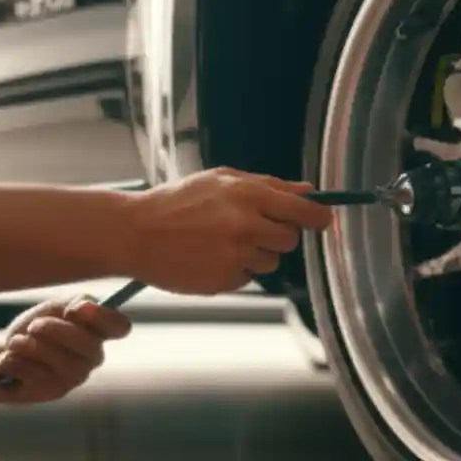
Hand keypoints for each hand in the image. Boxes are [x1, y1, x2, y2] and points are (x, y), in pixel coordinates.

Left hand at [0, 295, 130, 403]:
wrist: (6, 354)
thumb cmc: (36, 329)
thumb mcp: (55, 308)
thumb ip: (74, 304)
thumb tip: (83, 307)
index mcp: (99, 332)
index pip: (120, 326)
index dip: (103, 316)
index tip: (78, 309)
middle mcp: (93, 356)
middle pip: (88, 343)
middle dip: (55, 330)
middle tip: (34, 326)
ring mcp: (75, 377)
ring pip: (58, 359)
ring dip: (28, 347)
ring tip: (15, 343)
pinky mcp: (53, 392)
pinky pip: (35, 374)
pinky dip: (15, 362)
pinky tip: (11, 360)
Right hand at [121, 167, 333, 294]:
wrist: (136, 232)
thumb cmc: (179, 201)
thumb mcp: (223, 180)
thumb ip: (270, 186)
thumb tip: (310, 192)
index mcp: (248, 195)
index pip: (303, 210)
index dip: (319, 217)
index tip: (324, 220)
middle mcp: (246, 225)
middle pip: (290, 239)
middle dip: (277, 235)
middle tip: (251, 227)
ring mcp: (235, 255)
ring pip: (270, 261)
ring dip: (255, 254)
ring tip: (221, 241)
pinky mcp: (225, 280)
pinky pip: (248, 277)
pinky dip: (236, 269)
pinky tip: (210, 256)